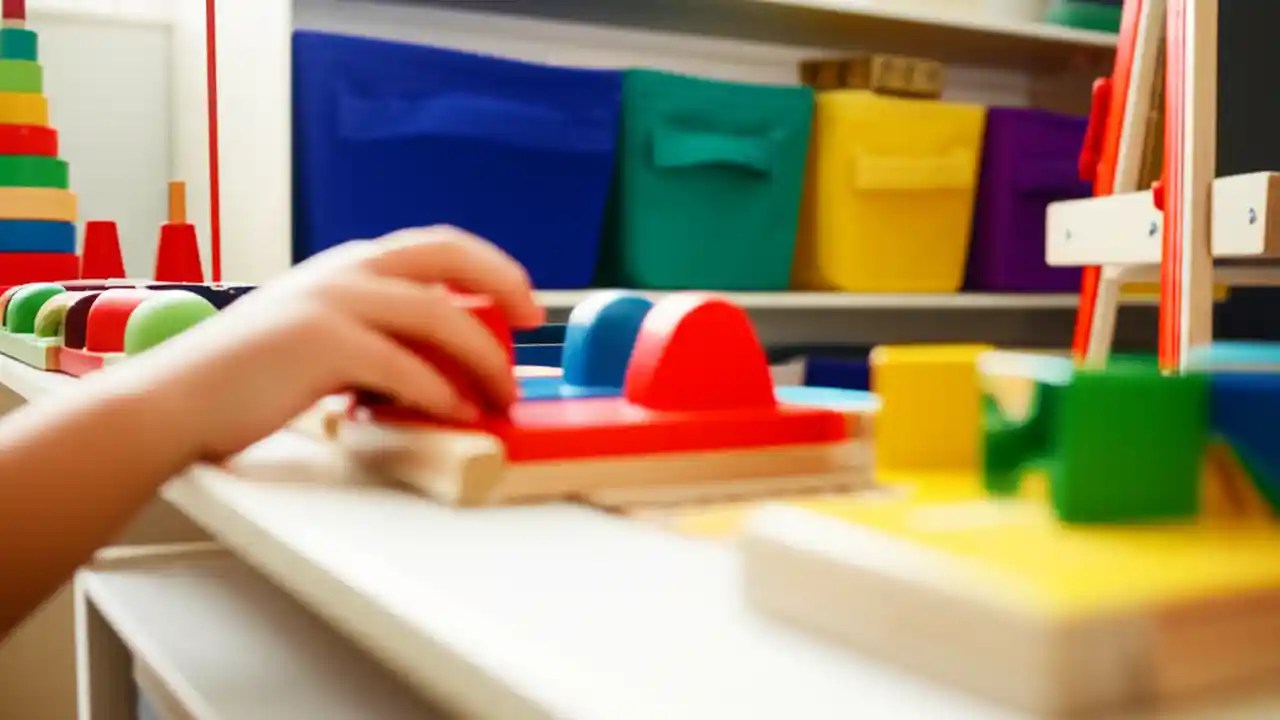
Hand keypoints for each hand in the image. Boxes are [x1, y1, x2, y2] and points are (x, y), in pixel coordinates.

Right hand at [97, 226, 543, 459]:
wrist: (175, 400)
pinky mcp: (321, 343)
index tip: (520, 299)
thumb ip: (371, 336)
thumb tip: (435, 366)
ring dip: (483, 359)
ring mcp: (333, 301)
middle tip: (534, 319)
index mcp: (347, 265)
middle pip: (448, 255)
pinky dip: (442, 393)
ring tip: (501, 395)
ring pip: (439, 316)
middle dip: (502, 281)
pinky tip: (458, 413)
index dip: (488, 265)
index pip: (435, 244)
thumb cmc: (246, 378)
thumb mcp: (316, 336)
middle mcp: (345, 270)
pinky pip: (406, 367)